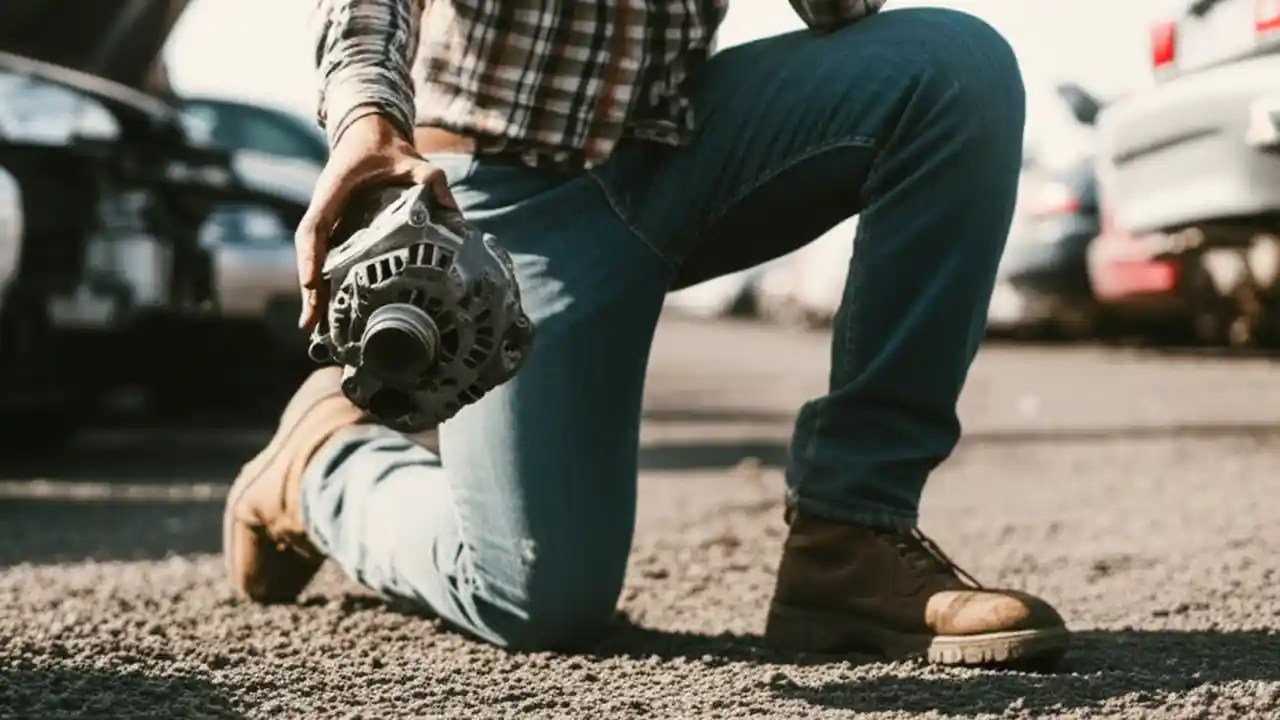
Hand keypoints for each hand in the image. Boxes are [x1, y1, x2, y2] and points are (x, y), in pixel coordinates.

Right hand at [295, 113, 456, 330]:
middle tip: (310, 325)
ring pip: (316, 259)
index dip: (311, 257)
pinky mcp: (338, 227)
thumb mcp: (415, 161)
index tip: (312, 284)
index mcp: (334, 191)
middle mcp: (326, 208)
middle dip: (310, 289)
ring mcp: (329, 219)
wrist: (371, 134)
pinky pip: (328, 257)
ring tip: (316, 328)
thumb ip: (433, 181)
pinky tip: (332, 310)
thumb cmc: (389, 149)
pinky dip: (328, 282)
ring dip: (315, 292)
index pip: (315, 227)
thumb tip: (454, 214)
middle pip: (310, 254)